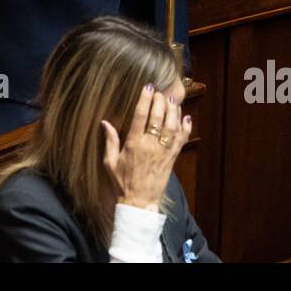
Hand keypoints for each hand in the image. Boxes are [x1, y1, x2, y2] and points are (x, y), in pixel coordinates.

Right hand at [101, 84, 190, 208]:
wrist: (139, 203)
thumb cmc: (121, 182)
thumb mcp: (110, 162)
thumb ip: (109, 141)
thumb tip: (105, 122)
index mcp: (133, 144)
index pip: (140, 117)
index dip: (145, 100)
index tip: (148, 87)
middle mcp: (150, 146)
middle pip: (158, 118)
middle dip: (160, 102)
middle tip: (160, 92)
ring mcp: (163, 152)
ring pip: (172, 127)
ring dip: (174, 111)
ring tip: (172, 100)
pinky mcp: (172, 159)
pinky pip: (181, 141)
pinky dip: (185, 128)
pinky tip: (186, 118)